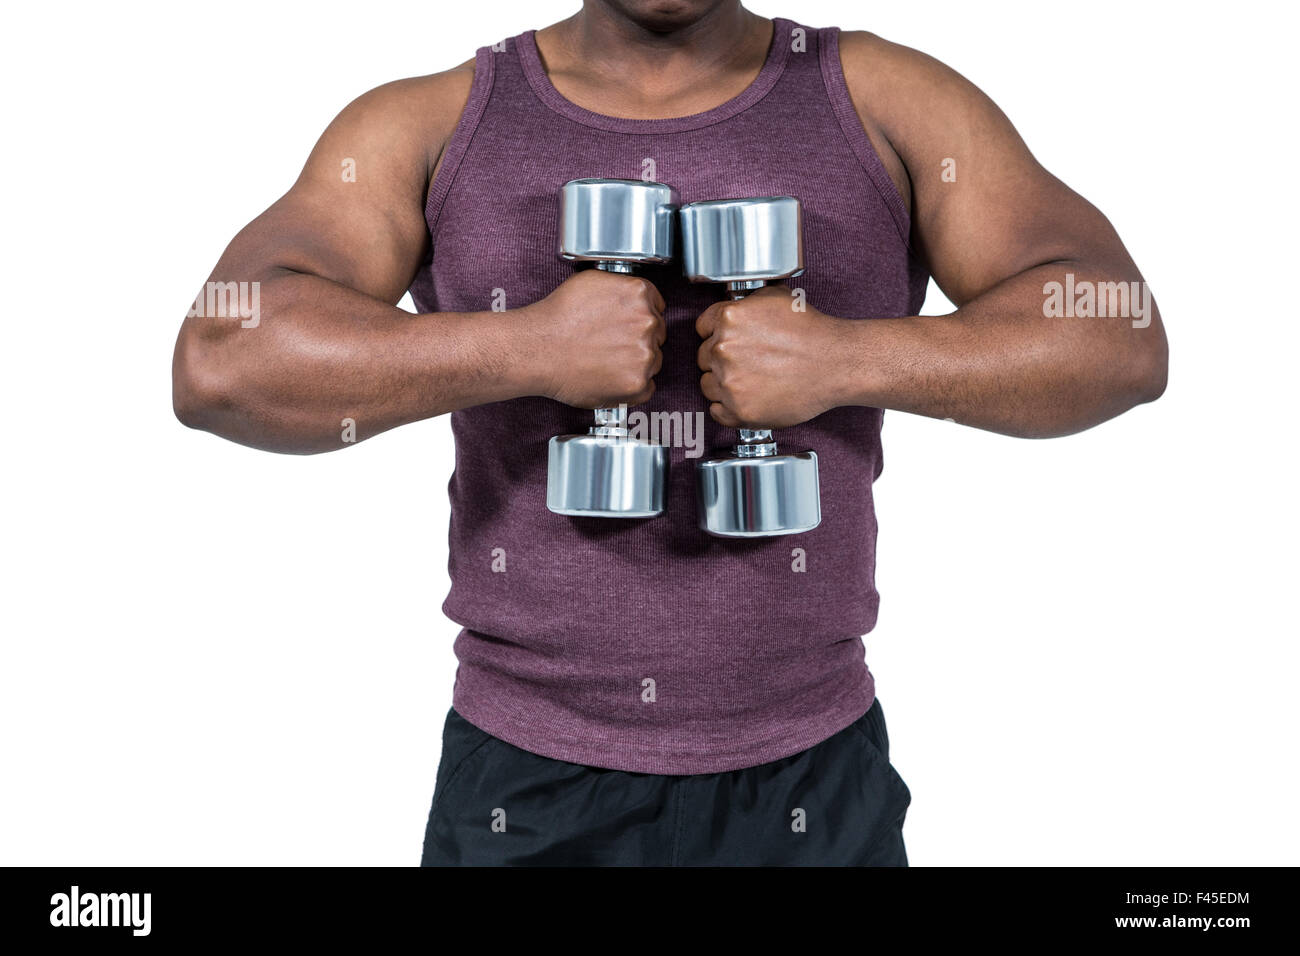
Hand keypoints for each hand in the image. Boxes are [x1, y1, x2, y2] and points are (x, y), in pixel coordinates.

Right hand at [524, 269, 665, 407]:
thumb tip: (632, 299)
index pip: (657, 307)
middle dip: (638, 339)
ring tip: (606, 362)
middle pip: (657, 334)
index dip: (640, 317)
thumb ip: (621, 288)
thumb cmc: (556, 318)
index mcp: (639, 294)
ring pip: (654, 361)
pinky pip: (648, 388)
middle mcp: (647, 322)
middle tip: (611, 345)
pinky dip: (632, 387)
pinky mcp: (637, 383)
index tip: (627, 326)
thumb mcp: (591, 281)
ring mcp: (645, 355)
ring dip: (636, 363)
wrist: (537, 349)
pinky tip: (610, 378)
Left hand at [696, 286, 844, 428]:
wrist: (835, 363)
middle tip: (747, 363)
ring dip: (723, 385)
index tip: (728, 342)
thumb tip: (735, 308)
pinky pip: (716, 412)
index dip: (715, 334)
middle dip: (721, 360)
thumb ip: (746, 304)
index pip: (702, 328)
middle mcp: (723, 349)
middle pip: (703, 358)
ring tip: (752, 381)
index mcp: (728, 319)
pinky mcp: (739, 410)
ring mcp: (729, 382)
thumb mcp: (776, 298)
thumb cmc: (812, 332)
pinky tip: (747, 399)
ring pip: (708, 386)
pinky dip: (727, 409)